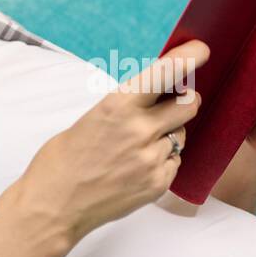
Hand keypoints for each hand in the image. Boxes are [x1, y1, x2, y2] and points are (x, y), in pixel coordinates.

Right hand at [12, 39, 208, 245]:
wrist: (52, 206)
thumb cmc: (64, 159)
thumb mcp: (93, 118)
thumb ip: (128, 106)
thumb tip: (161, 94)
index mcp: (118, 105)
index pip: (166, 72)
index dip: (189, 57)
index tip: (202, 49)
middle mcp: (140, 130)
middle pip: (190, 104)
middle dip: (186, 100)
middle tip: (176, 102)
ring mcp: (151, 159)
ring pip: (181, 135)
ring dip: (169, 134)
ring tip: (138, 146)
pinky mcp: (157, 184)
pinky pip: (175, 162)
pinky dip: (163, 161)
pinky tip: (137, 167)